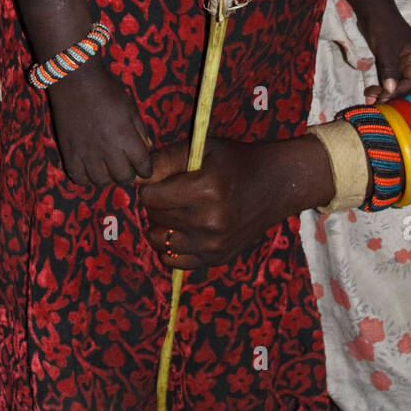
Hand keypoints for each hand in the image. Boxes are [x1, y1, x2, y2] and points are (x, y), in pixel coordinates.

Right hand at [49, 66, 152, 185]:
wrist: (75, 80)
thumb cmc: (106, 90)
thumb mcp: (130, 106)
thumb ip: (140, 129)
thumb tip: (147, 147)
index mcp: (126, 137)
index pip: (142, 165)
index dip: (146, 170)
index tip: (144, 168)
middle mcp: (107, 149)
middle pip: (123, 177)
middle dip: (128, 175)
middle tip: (126, 168)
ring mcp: (87, 153)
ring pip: (101, 181)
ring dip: (107, 178)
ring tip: (107, 169)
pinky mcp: (69, 152)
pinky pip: (77, 177)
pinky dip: (85, 178)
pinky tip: (88, 171)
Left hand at [139, 136, 310, 269]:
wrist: (276, 185)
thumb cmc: (237, 162)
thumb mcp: (204, 149)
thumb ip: (166, 159)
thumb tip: (134, 176)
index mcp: (206, 189)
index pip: (150, 196)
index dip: (152, 185)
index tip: (164, 180)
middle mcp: (210, 221)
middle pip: (155, 217)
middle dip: (157, 204)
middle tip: (173, 193)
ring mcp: (214, 244)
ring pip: (160, 240)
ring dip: (162, 226)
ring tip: (177, 212)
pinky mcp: (217, 259)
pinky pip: (174, 261)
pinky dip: (171, 247)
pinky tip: (183, 231)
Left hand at [356, 4, 410, 103]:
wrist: (373, 9)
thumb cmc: (382, 26)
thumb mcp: (385, 48)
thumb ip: (389, 69)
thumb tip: (390, 90)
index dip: (398, 92)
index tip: (383, 98)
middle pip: (406, 87)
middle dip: (391, 95)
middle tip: (375, 100)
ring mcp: (403, 63)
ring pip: (397, 84)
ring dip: (385, 92)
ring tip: (369, 96)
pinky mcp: (393, 62)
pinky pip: (390, 78)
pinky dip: (382, 85)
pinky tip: (370, 91)